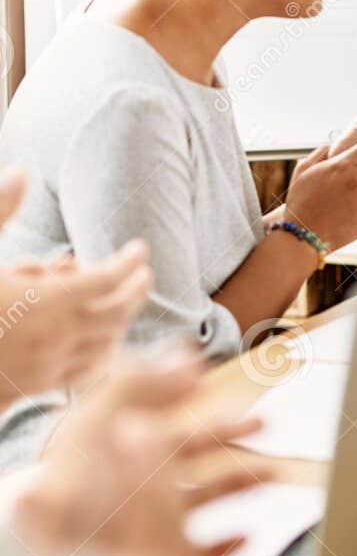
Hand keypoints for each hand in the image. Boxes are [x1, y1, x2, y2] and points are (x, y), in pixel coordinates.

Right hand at [0, 170, 151, 407]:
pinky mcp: (39, 385)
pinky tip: (100, 340)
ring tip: (124, 302)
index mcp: (42, 299)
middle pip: (117, 312)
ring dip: (121, 322)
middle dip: (136, 291)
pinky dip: (101, 351)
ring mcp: (50, 363)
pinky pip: (87, 369)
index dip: (129, 262)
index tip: (140, 249)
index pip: (105, 278)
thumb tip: (23, 171)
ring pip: (107, 344)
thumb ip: (0, 209)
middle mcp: (55, 334)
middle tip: (144, 274)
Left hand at [10, 353, 265, 555]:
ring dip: (235, 483)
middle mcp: (116, 497)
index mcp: (97, 458)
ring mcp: (136, 540)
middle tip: (262, 419)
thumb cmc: (69, 503)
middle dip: (219, 435)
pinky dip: (223, 544)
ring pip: (191, 504)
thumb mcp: (98, 427)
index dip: (169, 390)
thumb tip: (184, 356)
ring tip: (271, 473)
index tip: (202, 370)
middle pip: (173, 458)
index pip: (138, 414)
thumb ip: (135, 390)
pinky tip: (245, 535)